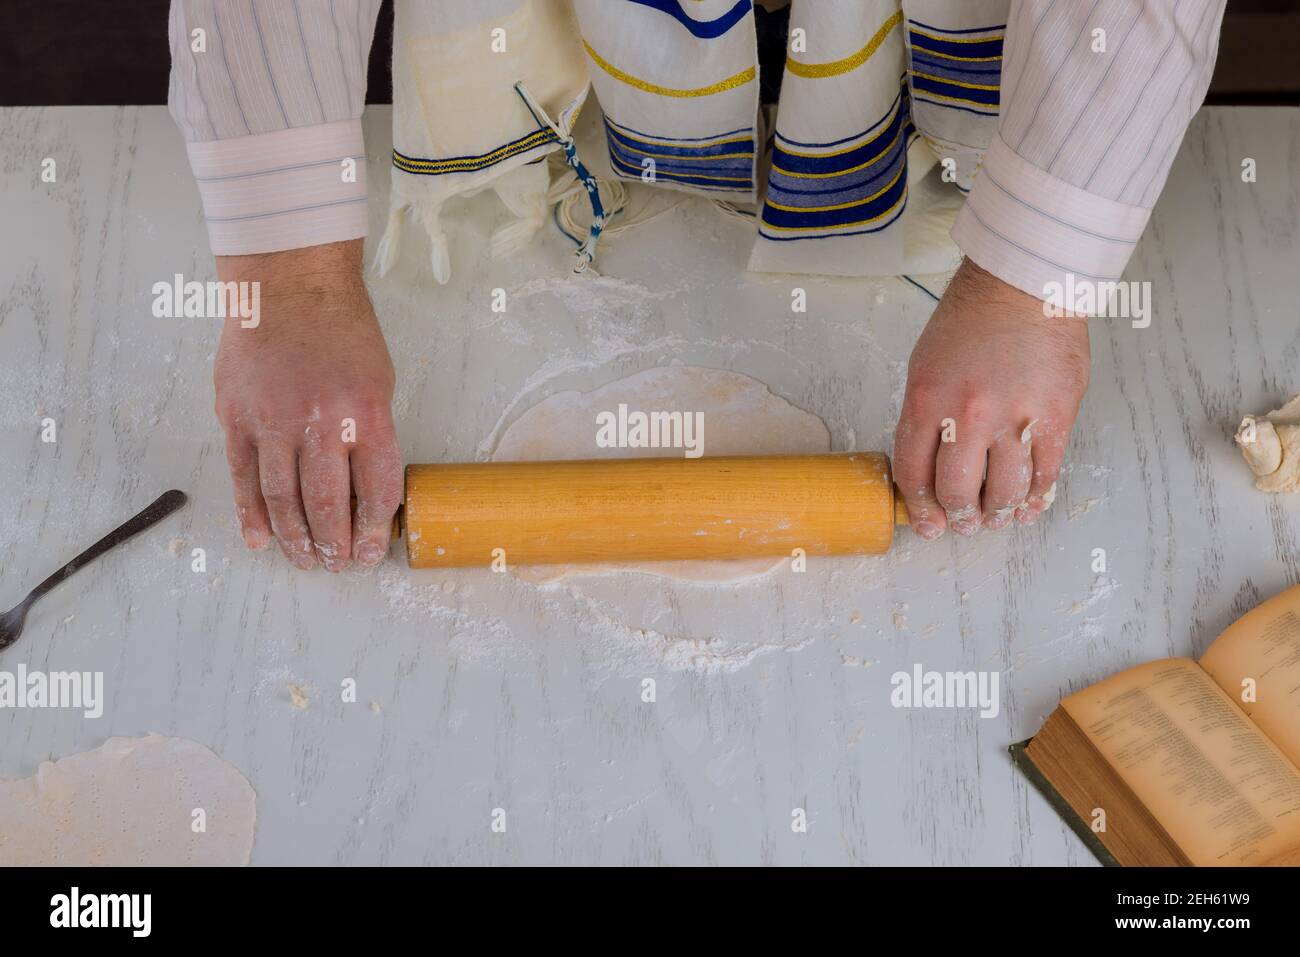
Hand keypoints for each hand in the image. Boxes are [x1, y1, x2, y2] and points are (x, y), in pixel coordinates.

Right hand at [213, 240, 401, 569]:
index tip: (370, 552)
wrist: (287, 283)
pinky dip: (251, 514)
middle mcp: (321, 423)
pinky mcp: (237, 417)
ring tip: (305, 562)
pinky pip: (244, 478)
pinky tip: (261, 540)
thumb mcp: (379, 382)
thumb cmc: (341, 329)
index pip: (375, 491)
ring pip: (283, 499)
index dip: (373, 531)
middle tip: (337, 566)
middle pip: (327, 504)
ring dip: (295, 539)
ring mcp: (274, 421)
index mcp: (367, 415)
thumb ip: (369, 436)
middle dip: (334, 545)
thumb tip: (363, 490)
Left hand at [893, 258, 1089, 538]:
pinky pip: (1044, 474)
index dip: (921, 507)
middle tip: (963, 522)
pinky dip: (1035, 498)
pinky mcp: (1056, 417)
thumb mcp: (925, 367)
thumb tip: (927, 467)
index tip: (927, 522)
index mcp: (928, 402)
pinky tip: (1028, 506)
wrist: (1024, 286)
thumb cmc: (971, 322)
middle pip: (958, 491)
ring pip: (1004, 492)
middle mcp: (968, 416)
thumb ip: (924, 419)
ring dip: (997, 514)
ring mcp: (1015, 419)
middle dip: (959, 516)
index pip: (915, 474)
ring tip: (995, 518)